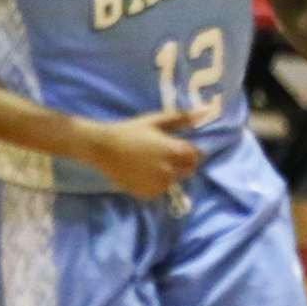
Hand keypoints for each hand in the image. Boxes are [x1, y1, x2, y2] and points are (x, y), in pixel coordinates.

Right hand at [84, 109, 201, 199]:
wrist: (101, 147)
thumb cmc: (128, 131)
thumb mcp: (154, 121)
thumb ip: (181, 119)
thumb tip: (205, 112)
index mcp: (175, 151)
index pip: (195, 155)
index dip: (185, 150)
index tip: (171, 146)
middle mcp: (170, 170)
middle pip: (186, 170)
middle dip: (177, 163)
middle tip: (158, 155)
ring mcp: (159, 185)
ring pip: (172, 181)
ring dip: (165, 174)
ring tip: (147, 164)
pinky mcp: (147, 193)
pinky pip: (158, 190)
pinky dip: (152, 184)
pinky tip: (139, 173)